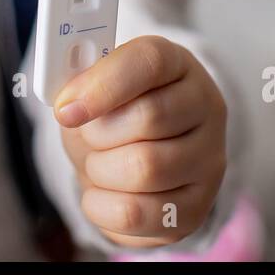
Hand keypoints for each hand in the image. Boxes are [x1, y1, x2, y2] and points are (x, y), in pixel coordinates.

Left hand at [53, 35, 226, 247]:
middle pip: (148, 118)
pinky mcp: (196, 208)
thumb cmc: (113, 113)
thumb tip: (68, 105)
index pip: (150, 61)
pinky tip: (102, 194)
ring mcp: (208, 160)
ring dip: (101, 169)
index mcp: (178, 64)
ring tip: (98, 163)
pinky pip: (138, 213)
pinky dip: (102, 206)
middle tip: (87, 136)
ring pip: (145, 168)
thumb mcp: (95, 85)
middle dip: (98, 133)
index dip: (104, 85)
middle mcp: (205, 107)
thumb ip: (80, 83)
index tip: (66, 110)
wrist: (131, 156)